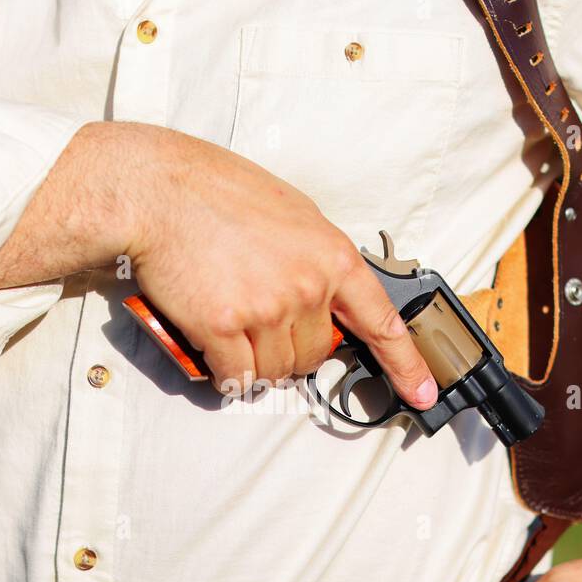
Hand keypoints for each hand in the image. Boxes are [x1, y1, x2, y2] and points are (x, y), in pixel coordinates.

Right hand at [0, 122, 436, 407]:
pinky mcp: (223, 327)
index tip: (423, 391)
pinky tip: (215, 354)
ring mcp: (266, 308)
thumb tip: (325, 298)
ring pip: (275, 371)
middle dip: (290, 351)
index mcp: (331, 256)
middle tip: (260, 325)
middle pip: (314, 356)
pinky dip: (225, 374)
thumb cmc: (217, 193)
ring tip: (233, 329)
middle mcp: (306, 286)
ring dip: (256, 364)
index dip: (406, 364)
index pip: (380, 321)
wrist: (159, 190)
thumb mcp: (292, 213)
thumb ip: (316, 259)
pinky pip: (236, 376)